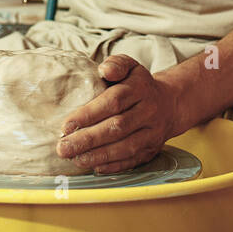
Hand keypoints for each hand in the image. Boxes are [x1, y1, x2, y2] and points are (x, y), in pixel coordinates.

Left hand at [56, 55, 180, 173]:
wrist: (169, 103)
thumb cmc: (138, 84)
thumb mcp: (130, 66)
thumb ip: (116, 64)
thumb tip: (105, 70)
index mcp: (140, 88)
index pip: (114, 102)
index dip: (89, 114)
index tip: (66, 126)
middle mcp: (149, 111)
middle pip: (117, 127)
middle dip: (88, 140)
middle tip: (63, 148)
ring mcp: (152, 133)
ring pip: (125, 147)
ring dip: (98, 155)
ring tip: (75, 159)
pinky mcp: (152, 149)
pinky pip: (132, 160)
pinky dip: (113, 165)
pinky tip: (94, 166)